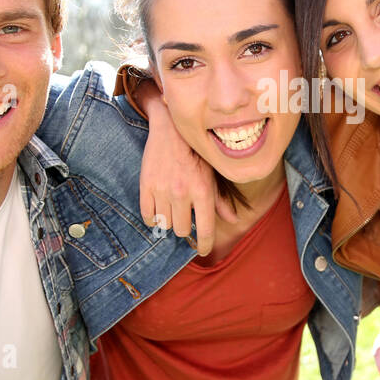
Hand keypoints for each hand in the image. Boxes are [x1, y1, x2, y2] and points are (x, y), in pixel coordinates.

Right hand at [138, 84, 237, 255]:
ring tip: (173, 210)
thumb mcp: (212, 173)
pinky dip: (153, 218)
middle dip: (186, 229)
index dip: (205, 245)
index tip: (203, 250)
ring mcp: (162, 190)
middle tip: (186, 219)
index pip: (206, 230)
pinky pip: (147, 216)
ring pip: (165, 225)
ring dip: (170, 221)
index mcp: (203, 191)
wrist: (170, 128)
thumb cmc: (195, 152)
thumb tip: (233, 219)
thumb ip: (220, 199)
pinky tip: (159, 209)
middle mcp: (183, 193)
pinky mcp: (146, 186)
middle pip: (182, 231)